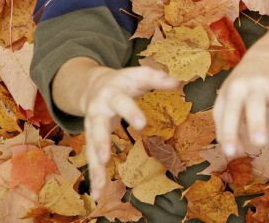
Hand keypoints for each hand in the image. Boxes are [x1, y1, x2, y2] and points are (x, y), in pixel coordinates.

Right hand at [81, 66, 178, 198]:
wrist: (92, 86)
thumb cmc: (122, 81)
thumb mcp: (137, 75)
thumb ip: (156, 78)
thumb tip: (178, 81)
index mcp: (112, 95)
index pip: (122, 103)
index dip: (131, 113)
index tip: (142, 124)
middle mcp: (97, 112)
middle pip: (98, 128)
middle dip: (101, 143)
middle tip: (105, 158)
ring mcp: (91, 127)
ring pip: (91, 148)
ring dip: (95, 167)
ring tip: (99, 187)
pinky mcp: (91, 140)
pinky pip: (91, 159)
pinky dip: (95, 176)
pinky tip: (98, 193)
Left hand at [213, 51, 268, 157]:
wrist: (262, 58)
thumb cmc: (240, 87)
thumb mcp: (225, 100)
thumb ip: (224, 125)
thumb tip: (234, 152)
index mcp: (235, 89)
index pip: (231, 112)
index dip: (229, 132)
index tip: (231, 153)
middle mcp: (256, 86)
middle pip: (256, 104)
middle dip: (258, 122)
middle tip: (259, 142)